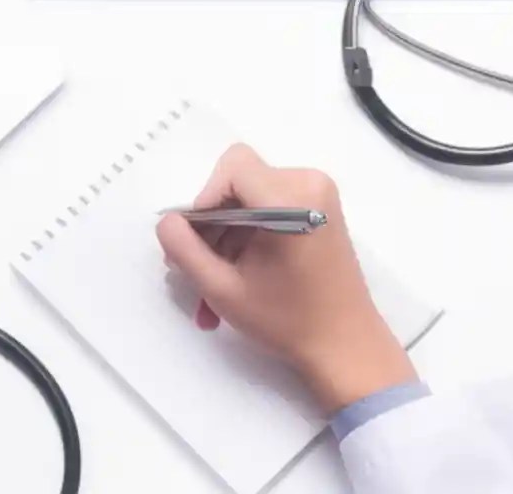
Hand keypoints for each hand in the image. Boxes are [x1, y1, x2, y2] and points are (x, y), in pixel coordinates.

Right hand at [156, 144, 415, 412]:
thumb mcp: (222, 289)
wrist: (346, 345)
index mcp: (291, 198)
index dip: (207, 199)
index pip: (232, 167)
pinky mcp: (321, 210)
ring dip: (227, 241)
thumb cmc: (287, 320)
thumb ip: (185, 250)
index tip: (199, 240)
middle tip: (197, 270)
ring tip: (214, 289)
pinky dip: (249, 239)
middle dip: (213, 227)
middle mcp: (309, 183)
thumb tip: (166, 221)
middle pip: (239, 184)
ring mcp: (320, 195)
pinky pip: (270, 209)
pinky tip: (238, 278)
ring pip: (251, 200)